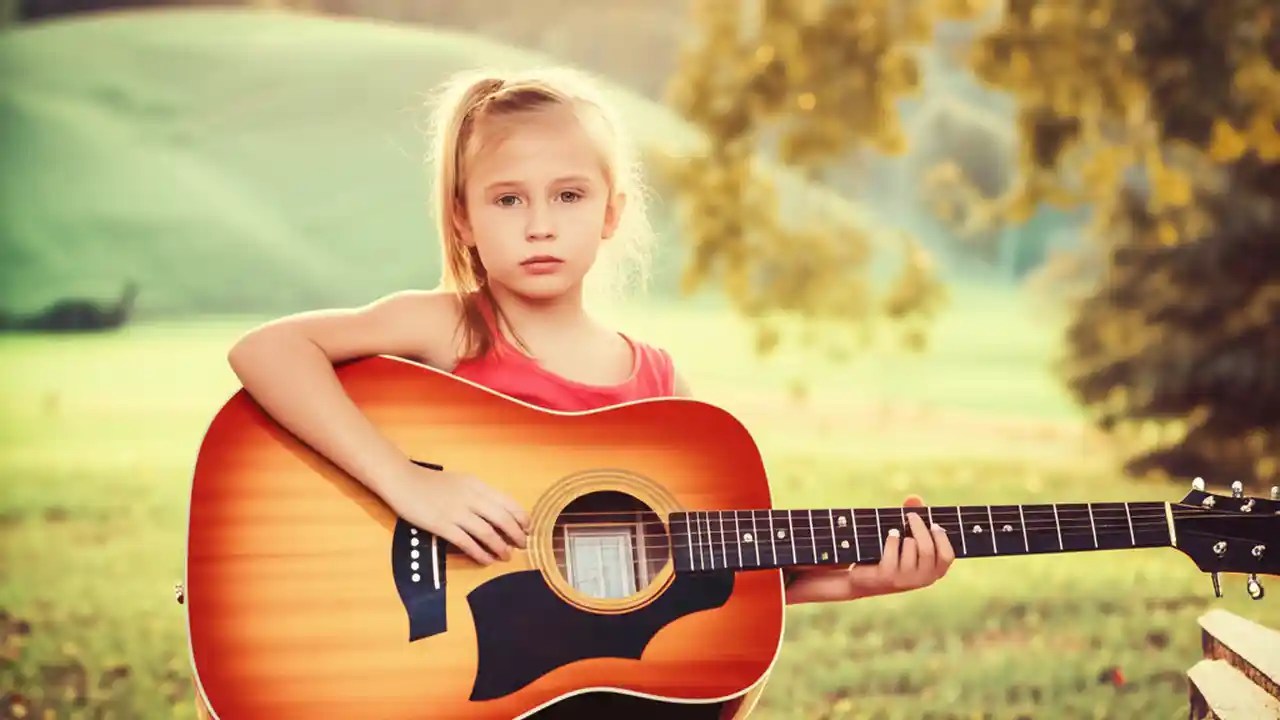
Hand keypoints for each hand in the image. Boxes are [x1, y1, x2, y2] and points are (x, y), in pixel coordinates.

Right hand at [382, 463, 530, 564]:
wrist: (403, 481)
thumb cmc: (431, 482)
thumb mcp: (460, 482)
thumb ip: (477, 495)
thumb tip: (496, 513)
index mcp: (476, 485)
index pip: (507, 502)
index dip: (521, 517)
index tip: (528, 527)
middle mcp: (470, 498)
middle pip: (502, 518)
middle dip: (516, 534)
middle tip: (522, 545)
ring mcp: (456, 512)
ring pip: (487, 533)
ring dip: (500, 547)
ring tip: (506, 556)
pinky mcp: (442, 526)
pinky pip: (467, 543)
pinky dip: (480, 553)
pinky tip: (486, 560)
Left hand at [785, 495, 955, 604]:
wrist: (862, 576)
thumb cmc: (888, 554)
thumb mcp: (904, 537)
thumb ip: (912, 519)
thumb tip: (914, 498)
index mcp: (933, 572)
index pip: (947, 556)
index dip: (942, 538)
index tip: (934, 524)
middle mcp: (922, 580)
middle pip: (928, 550)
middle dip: (920, 529)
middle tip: (911, 515)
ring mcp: (905, 581)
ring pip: (911, 549)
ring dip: (903, 535)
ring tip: (895, 530)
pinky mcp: (887, 578)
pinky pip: (893, 552)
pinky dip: (891, 540)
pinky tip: (889, 535)